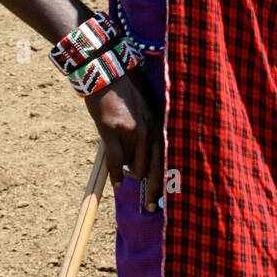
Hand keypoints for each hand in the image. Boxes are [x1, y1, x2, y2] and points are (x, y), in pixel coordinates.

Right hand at [83, 67, 163, 210]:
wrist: (107, 71)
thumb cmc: (127, 90)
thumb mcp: (148, 109)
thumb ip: (151, 132)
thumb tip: (145, 162)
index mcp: (162, 124)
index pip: (169, 159)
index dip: (167, 183)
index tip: (167, 200)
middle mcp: (151, 130)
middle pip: (153, 170)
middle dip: (153, 190)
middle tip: (151, 206)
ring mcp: (132, 131)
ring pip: (133, 166)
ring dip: (130, 171)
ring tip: (125, 167)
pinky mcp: (112, 131)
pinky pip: (116, 162)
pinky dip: (116, 174)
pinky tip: (116, 182)